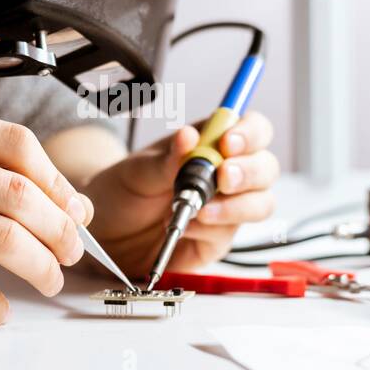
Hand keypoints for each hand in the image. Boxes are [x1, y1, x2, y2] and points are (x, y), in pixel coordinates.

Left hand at [82, 112, 277, 276]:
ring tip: (199, 210)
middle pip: (266, 167)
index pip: (252, 129)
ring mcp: (226, 208)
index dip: (250, 133)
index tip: (229, 143)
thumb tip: (189, 136)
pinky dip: (209, 230)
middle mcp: (226, 174)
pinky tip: (186, 226)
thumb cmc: (121, 191)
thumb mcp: (136, 171)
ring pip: (261, 204)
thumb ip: (166, 159)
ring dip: (236, 206)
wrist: (103, 233)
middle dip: (250, 172)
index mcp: (211, 144)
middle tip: (224, 178)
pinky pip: (229, 235)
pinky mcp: (216, 240)